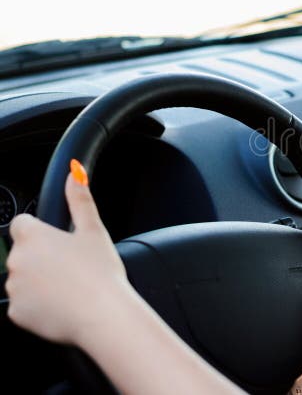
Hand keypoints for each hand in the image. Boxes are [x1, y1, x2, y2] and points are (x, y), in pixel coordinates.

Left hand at [5, 159, 134, 345]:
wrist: (102, 315)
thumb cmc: (101, 272)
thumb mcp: (94, 230)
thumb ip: (80, 200)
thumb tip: (75, 173)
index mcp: (33, 237)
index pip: (22, 224)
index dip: (42, 232)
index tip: (59, 243)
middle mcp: (16, 260)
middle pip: (24, 254)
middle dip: (42, 258)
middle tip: (72, 267)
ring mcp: (14, 288)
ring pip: (24, 279)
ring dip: (40, 281)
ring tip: (71, 287)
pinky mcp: (15, 313)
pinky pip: (24, 305)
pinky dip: (39, 305)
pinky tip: (62, 304)